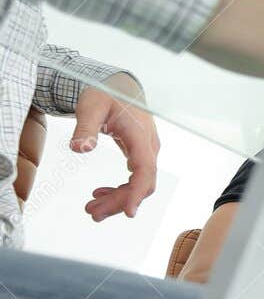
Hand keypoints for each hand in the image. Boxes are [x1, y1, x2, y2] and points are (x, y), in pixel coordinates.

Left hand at [73, 74, 158, 221]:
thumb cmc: (106, 93)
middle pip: (142, 184)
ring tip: (92, 207)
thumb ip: (85, 128)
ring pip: (138, 184)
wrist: (118, 85)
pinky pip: (135, 178)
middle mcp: (148, 148)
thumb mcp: (91, 107)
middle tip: (92, 212)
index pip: (145, 171)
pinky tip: (101, 193)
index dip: (137, 193)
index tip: (129, 212)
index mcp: (140, 137)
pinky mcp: (139, 155)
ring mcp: (146, 152)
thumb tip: (79, 148)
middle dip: (119, 201)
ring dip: (118, 199)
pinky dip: (120, 189)